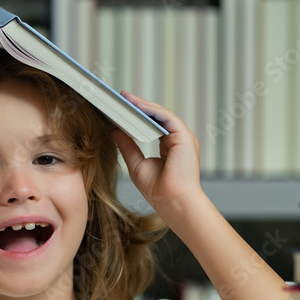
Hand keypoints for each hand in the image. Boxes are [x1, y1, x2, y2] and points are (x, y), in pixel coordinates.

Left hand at [111, 92, 203, 218]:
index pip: (153, 127)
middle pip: (157, 118)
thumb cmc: (159, 190)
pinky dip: (151, 110)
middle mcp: (177, 141)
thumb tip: (115, 131)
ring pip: (161, 115)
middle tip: (121, 98)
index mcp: (169, 148)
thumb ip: (127, 146)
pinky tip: (137, 106)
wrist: (173, 201)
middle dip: (139, 107)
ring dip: (143, 105)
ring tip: (126, 98)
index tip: (121, 109)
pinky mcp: (184, 136)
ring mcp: (183, 137)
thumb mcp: (136, 164)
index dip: (138, 117)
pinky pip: (166, 117)